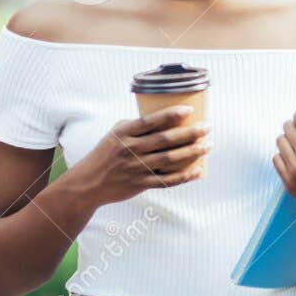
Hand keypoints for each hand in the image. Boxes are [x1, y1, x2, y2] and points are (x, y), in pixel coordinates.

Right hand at [66, 105, 209, 207]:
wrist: (88, 183)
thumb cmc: (106, 154)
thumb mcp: (115, 134)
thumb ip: (137, 126)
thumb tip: (166, 117)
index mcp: (123, 133)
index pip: (150, 120)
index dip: (171, 114)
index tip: (190, 110)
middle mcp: (130, 149)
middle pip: (166, 140)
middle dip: (190, 132)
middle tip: (207, 127)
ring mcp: (136, 168)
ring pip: (170, 159)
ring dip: (192, 152)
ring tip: (208, 145)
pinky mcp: (140, 184)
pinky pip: (167, 180)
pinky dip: (185, 176)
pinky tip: (199, 170)